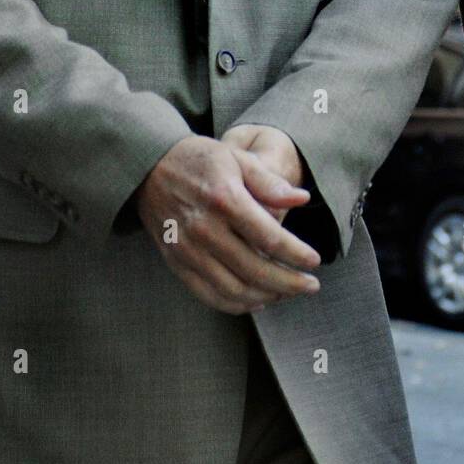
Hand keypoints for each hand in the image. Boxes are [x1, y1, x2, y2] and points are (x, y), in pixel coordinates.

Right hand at [134, 135, 320, 315]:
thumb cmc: (199, 159)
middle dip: (289, 282)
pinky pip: (209, 295)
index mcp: (224, 199)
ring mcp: (188, 249)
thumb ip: (269, 182)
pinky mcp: (176, 263)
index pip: (269, 237)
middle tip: (311, 286)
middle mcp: (204, 229)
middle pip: (255, 269)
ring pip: (234, 289)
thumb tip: (302, 200)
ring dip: (267, 296)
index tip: (315, 261)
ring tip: (288, 292)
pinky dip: (236, 305)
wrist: (148, 167)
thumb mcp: (237, 158)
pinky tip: (257, 300)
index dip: (297, 254)